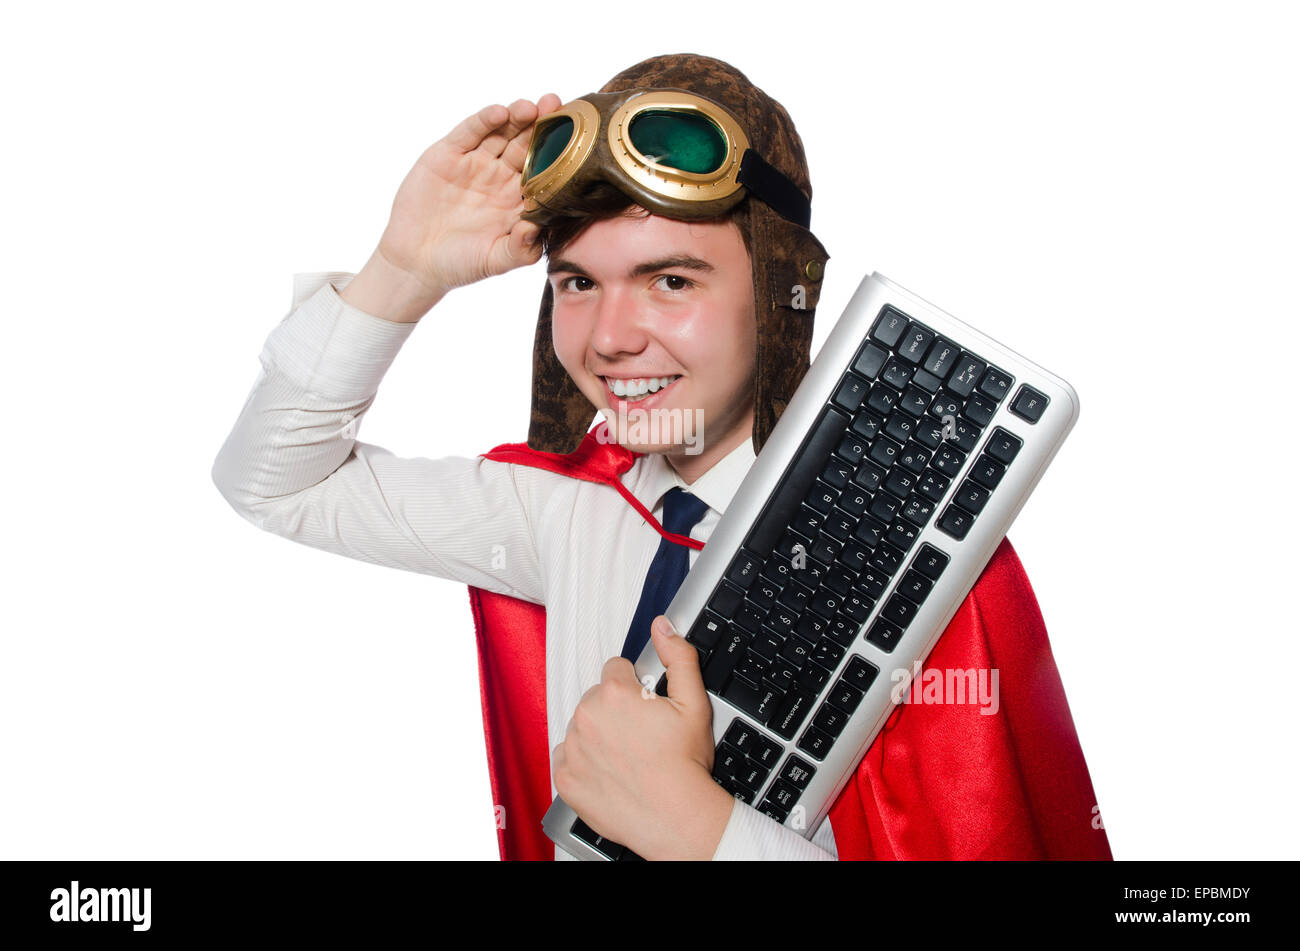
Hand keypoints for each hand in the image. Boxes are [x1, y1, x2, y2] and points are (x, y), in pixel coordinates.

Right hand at [372, 95, 562, 301]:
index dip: (559, 154)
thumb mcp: (495, 261)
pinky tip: (500, 112)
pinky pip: (469, 133)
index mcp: (517, 200)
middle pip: (525, 144)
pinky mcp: (448, 154)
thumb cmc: (460, 264)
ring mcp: (475, 163)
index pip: (543, 171)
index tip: (577, 139)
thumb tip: (537, 227)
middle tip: (559, 107)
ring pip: (501, 133)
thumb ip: (520, 249)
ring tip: (532, 107)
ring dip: (517, 117)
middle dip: (542, 126)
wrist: (415, 261)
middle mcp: (499, 177)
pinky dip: (484, 121)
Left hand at [551, 616, 735, 859]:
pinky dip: (584, 763)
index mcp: (615, 694)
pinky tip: (610, 772)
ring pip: (582, 727)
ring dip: (599, 735)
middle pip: (596, 698)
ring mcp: (572, 748)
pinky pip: (568, 757)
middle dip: (615, 710)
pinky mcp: (565, 777)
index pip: (615, 670)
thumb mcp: (694, 703)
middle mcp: (587, 717)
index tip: (645, 707)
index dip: (635, 686)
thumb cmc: (684, 766)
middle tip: (641, 735)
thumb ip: (678, 657)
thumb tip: (663, 627)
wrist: (676, 818)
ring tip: (627, 756)